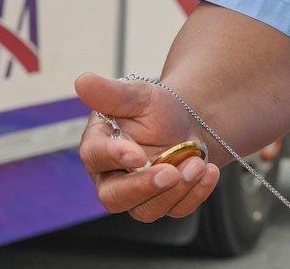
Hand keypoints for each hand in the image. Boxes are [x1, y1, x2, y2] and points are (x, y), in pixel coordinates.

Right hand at [74, 72, 220, 222]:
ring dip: (176, 190)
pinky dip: (195, 194)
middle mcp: (110, 176)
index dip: (114, 157)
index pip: (96, 157)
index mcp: (98, 145)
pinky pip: (175, 210)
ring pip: (146, 209)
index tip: (137, 156)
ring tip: (198, 163)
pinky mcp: (161, 204)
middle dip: (144, 187)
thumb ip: (110, 93)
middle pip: (114, 196)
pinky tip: (208, 173)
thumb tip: (81, 81)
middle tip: (171, 173)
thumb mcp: (138, 95)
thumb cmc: (155, 109)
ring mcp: (135, 195)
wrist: (187, 124)